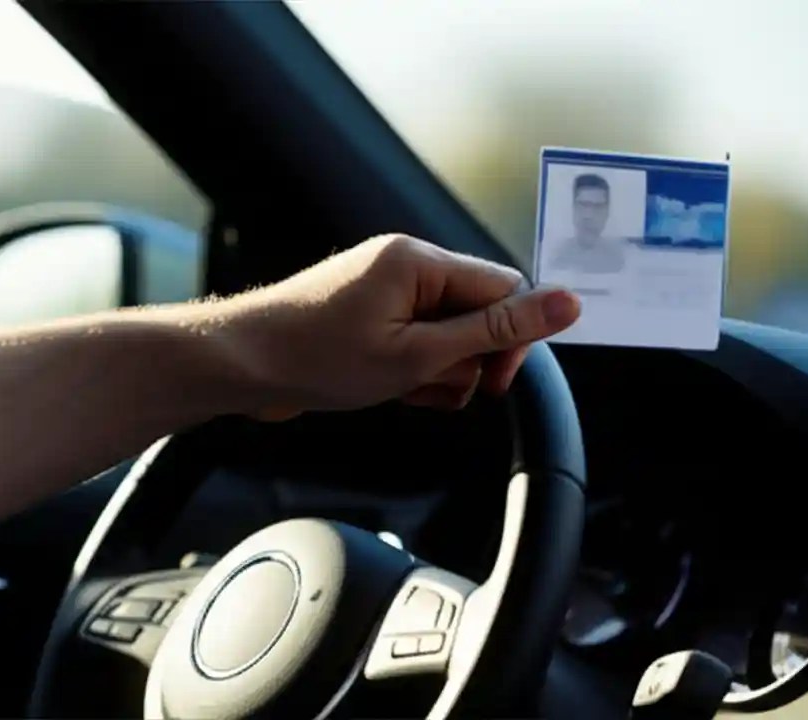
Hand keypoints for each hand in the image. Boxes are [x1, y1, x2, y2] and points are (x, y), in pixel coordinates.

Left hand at [224, 234, 580, 417]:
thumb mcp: (417, 355)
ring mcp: (384, 291)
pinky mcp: (369, 316)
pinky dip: (410, 372)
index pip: (505, 288)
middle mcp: (404, 265)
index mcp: (418, 260)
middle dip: (463, 361)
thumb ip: (495, 331)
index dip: (509, 341)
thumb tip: (567, 303)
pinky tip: (380, 387)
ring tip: (390, 385)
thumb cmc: (315, 357)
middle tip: (424, 384)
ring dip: (434, 373)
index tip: (488, 382)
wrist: (240, 366)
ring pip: (447, 337)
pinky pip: (415, 344)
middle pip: (478, 315)